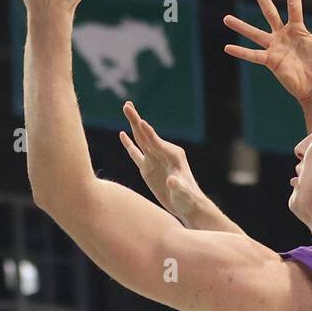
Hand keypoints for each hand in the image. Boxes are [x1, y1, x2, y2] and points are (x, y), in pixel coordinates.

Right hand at [119, 104, 206, 222]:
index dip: (148, 133)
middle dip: (136, 120)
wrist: (188, 206)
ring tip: (126, 108)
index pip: (157, 142)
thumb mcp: (184, 193)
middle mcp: (163, 153)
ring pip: (140, 139)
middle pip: (146, 135)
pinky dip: (129, 144)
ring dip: (133, 125)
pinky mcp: (148, 168)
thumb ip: (178, 186)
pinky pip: (136, 153)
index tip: (141, 122)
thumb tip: (172, 181)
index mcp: (173, 155)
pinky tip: (122, 134)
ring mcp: (154, 160)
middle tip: (127, 104)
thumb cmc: (189, 200)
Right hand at [224, 0, 311, 105]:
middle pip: (270, 12)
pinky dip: (240, 52)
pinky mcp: (271, 61)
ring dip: (241, 26)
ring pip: (255, 33)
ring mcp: (275, 48)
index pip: (294, 5)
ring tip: (225, 18)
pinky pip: (253, 55)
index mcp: (298, 30)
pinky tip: (226, 47)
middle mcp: (284, 37)